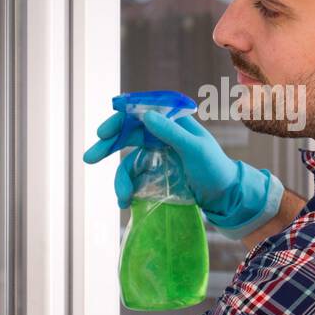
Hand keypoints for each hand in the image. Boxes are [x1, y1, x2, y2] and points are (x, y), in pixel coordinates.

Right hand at [81, 108, 283, 239]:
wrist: (225, 195)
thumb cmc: (214, 167)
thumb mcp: (194, 149)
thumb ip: (171, 132)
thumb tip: (145, 115)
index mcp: (171, 122)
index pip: (140, 113)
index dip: (119, 120)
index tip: (104, 133)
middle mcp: (161, 135)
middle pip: (127, 135)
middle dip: (107, 146)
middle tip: (89, 158)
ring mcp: (156, 154)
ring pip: (128, 160)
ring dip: (120, 177)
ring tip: (122, 197)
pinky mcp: (155, 173)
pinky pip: (134, 177)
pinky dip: (127, 187)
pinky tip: (126, 200)